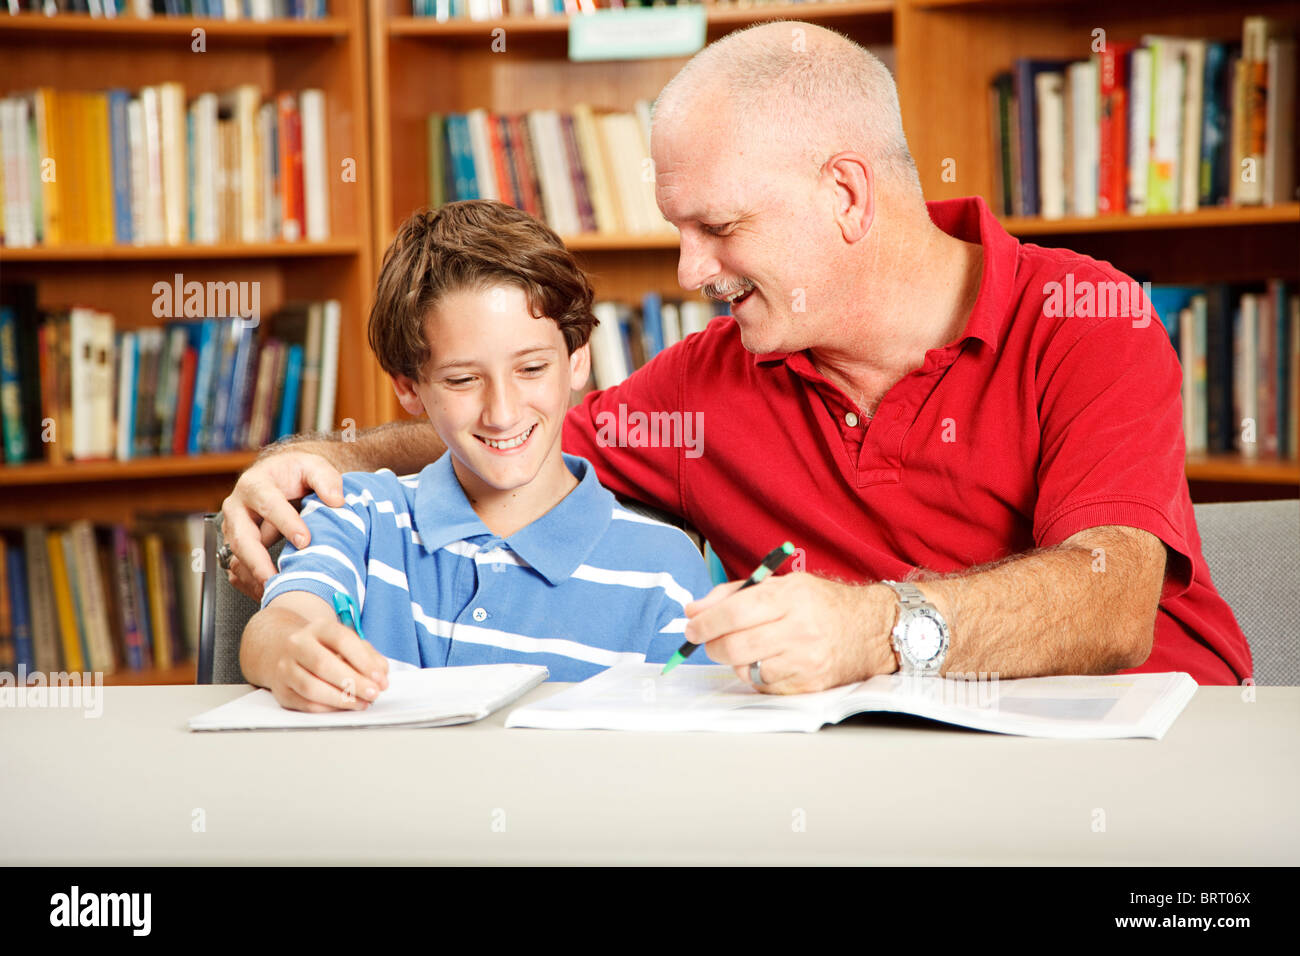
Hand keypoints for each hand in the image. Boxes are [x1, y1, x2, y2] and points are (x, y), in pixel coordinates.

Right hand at [220, 451, 344, 600]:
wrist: (278, 476)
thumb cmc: (295, 473)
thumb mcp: (313, 466)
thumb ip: (325, 479)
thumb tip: (336, 500)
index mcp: (255, 484)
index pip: (268, 504)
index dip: (286, 524)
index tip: (305, 541)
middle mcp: (237, 506)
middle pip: (242, 537)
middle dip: (257, 561)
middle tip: (276, 580)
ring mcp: (233, 526)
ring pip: (236, 555)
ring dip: (253, 576)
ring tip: (274, 592)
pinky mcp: (236, 543)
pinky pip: (236, 567)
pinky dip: (249, 583)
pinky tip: (267, 592)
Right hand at [264, 615, 390, 712]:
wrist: (283, 649)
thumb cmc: (323, 647)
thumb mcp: (347, 642)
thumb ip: (369, 655)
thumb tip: (381, 674)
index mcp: (318, 628)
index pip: (342, 640)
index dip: (363, 661)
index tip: (380, 678)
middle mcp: (297, 644)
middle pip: (323, 665)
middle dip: (353, 682)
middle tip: (373, 693)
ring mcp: (285, 667)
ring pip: (311, 687)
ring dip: (340, 699)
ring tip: (362, 703)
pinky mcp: (281, 690)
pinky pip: (305, 704)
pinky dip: (328, 709)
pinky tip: (344, 708)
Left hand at [682, 573, 897, 693]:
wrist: (872, 629)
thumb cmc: (822, 604)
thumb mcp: (784, 584)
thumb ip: (735, 594)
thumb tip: (693, 610)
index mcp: (791, 596)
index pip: (734, 612)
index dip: (705, 623)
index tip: (691, 626)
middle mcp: (800, 629)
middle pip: (736, 646)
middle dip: (712, 646)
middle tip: (709, 642)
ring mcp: (806, 660)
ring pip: (747, 669)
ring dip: (734, 661)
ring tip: (744, 649)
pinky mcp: (810, 684)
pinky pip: (765, 686)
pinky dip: (756, 675)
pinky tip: (766, 661)